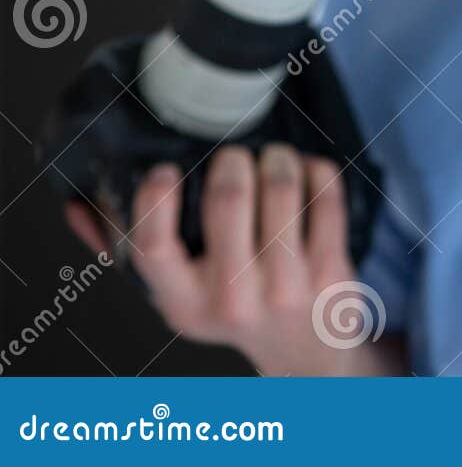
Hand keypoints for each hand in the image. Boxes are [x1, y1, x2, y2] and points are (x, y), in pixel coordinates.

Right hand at [65, 144, 384, 375]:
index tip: (166, 170)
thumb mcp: (180, 295)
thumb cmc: (233, 310)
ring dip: (277, 158)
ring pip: (281, 192)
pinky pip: (328, 200)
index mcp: (184, 304)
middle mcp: (234, 299)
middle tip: (236, 156)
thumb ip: (128, 252)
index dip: (155, 200)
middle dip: (232, 161)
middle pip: (228, 200)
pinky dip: (317, 172)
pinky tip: (308, 170)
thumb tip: (78, 207)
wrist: (305, 355)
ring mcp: (287, 286)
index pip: (154, 248)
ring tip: (274, 157)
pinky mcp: (332, 272)